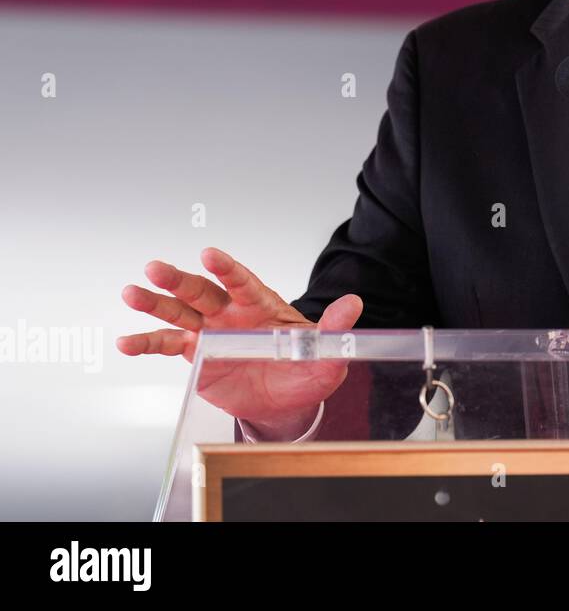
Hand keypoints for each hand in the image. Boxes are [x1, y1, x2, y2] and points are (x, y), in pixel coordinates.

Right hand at [117, 247, 362, 427]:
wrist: (288, 400)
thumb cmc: (308, 370)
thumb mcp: (328, 354)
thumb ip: (335, 330)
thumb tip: (354, 303)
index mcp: (263, 306)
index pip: (244, 282)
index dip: (228, 269)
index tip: (210, 254)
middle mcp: (233, 313)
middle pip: (203, 291)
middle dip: (179, 279)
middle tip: (156, 268)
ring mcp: (211, 331)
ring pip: (179, 311)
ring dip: (155, 303)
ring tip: (131, 294)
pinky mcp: (196, 354)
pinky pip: (168, 345)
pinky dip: (147, 343)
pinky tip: (127, 342)